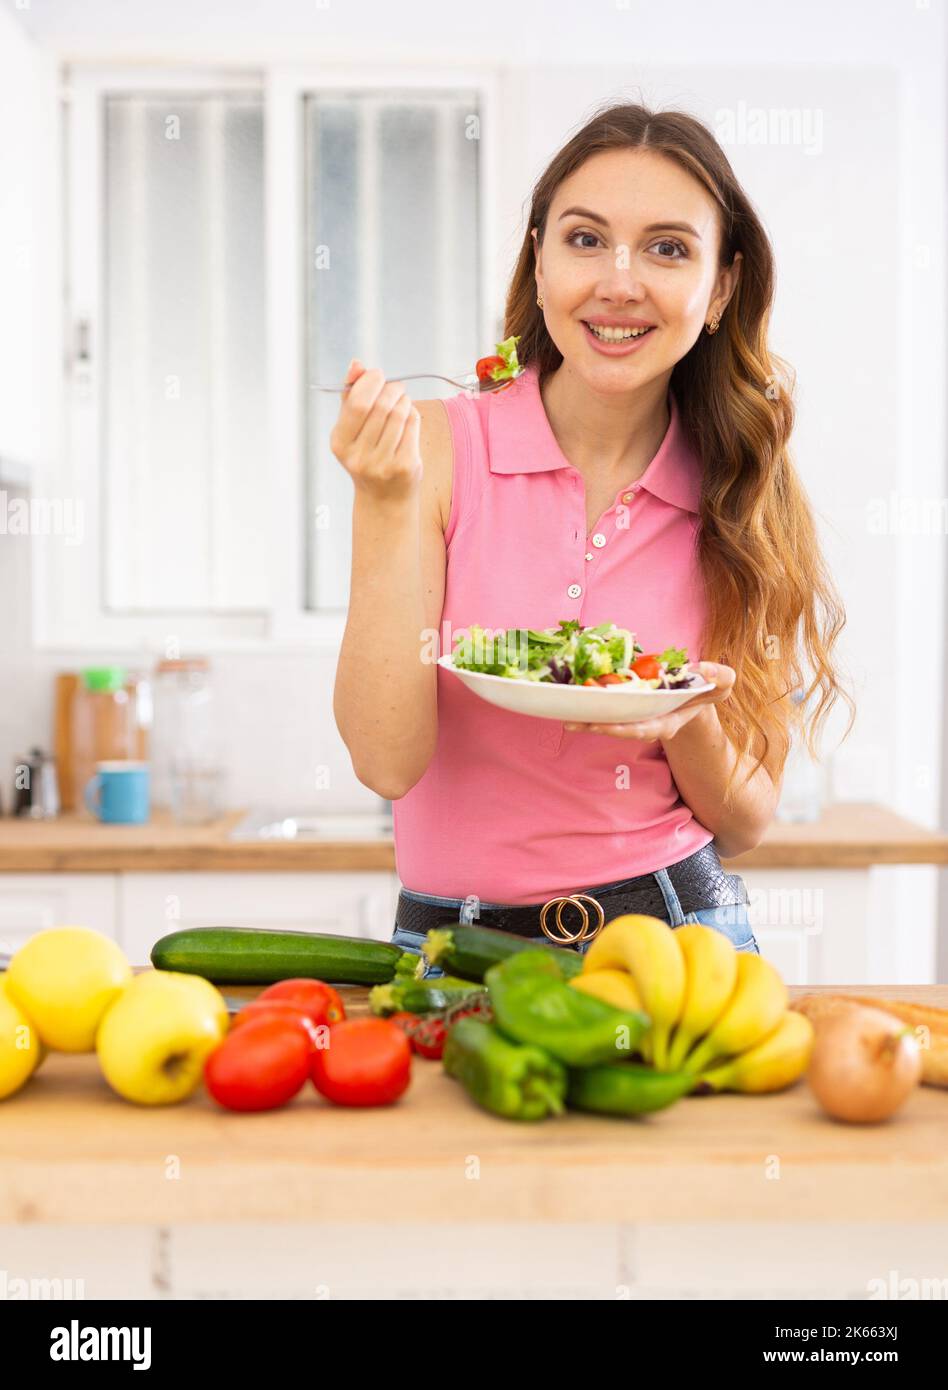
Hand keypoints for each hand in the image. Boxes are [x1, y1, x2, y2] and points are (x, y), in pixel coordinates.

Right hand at [329, 358, 422, 503]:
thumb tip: (356, 364)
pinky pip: (413, 426)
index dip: (370, 382)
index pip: (358, 403)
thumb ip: (351, 396)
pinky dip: (413, 415)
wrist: (384, 498)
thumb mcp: (351, 430)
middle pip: (382, 406)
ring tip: (402, 402)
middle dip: (391, 389)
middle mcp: (358, 456)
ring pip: (400, 413)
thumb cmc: (367, 456)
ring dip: (404, 400)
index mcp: (340, 443)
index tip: (378, 375)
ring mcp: (383, 463)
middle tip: (396, 387)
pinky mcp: (405, 466)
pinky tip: (409, 417)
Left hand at [562, 662, 735, 741]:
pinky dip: (588, 702)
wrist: (694, 690)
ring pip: (608, 719)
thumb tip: (706, 670)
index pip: (643, 729)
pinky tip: (570, 697)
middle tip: (573, 722)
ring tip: (564, 715)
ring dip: (586, 718)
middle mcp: (647, 722)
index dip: (623, 729)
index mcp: (667, 722)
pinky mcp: (625, 703)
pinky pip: (605, 705)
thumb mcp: (722, 683)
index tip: (603, 727)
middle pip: (618, 727)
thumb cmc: (708, 687)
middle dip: (596, 726)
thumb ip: (721, 678)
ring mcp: (635, 714)